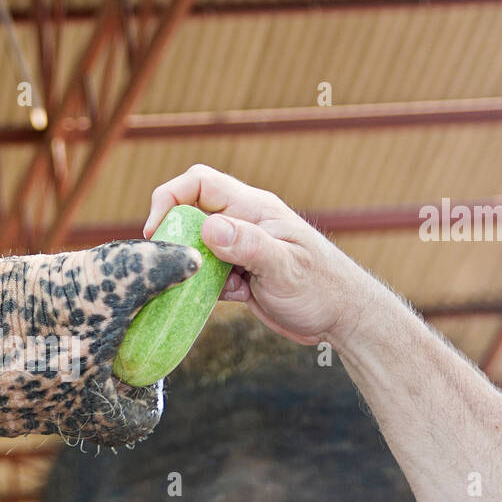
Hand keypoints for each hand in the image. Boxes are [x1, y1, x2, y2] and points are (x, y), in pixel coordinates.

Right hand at [144, 164, 371, 346]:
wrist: (344, 318)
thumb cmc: (323, 288)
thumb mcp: (285, 267)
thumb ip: (249, 246)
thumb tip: (209, 228)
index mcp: (253, 209)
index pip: (199, 183)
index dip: (170, 199)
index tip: (157, 232)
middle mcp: (243, 223)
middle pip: (190, 213)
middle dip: (175, 237)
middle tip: (170, 265)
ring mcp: (240, 249)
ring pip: (195, 247)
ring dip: (189, 267)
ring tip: (199, 288)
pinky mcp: (239, 274)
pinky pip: (206, 274)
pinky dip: (202, 288)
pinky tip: (223, 301)